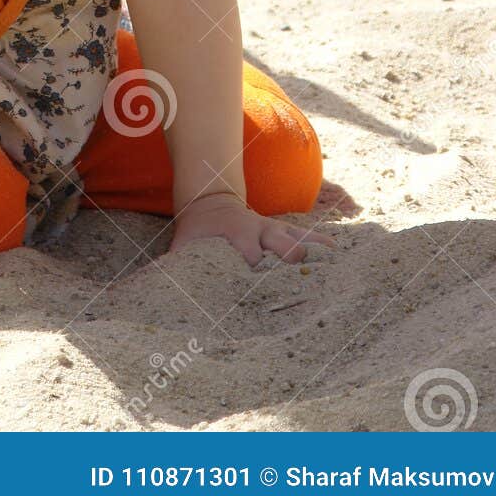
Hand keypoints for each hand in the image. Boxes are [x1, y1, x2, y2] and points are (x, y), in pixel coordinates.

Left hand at [169, 190, 333, 266]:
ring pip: (298, 236)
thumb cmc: (198, 236)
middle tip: (306, 273)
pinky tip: (340, 253)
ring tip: (337, 265)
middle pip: (281, 242)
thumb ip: (176, 267)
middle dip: (291, 256)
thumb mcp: (184, 248)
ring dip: (315, 251)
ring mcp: (275, 230)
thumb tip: (155, 291)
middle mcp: (260, 231)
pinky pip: (307, 234)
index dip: (254, 263)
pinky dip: (323, 244)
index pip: (249, 252)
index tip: (261, 277)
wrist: (210, 203)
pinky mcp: (285, 230)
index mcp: (236, 235)